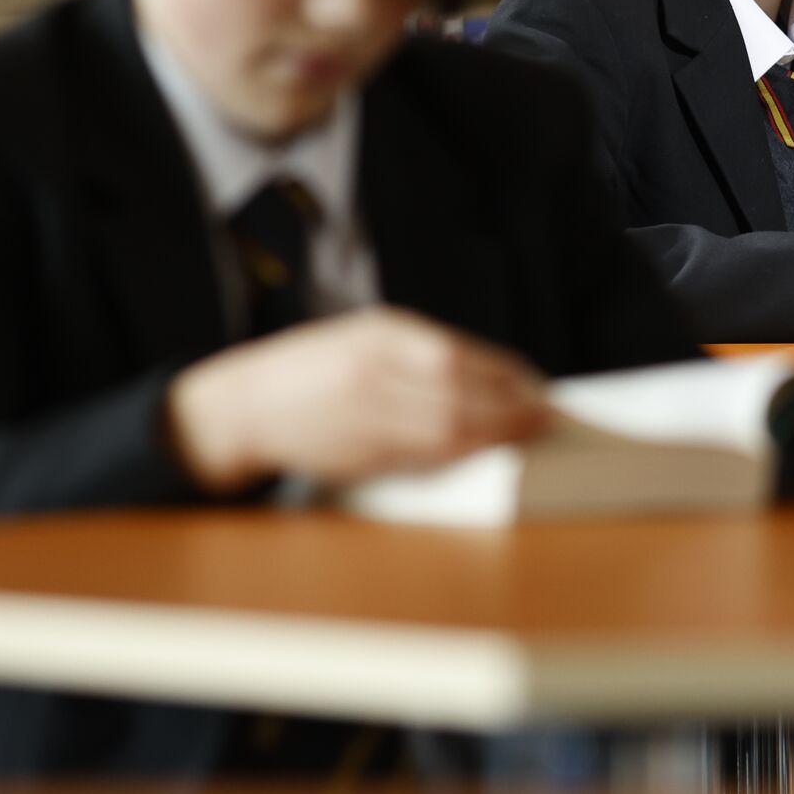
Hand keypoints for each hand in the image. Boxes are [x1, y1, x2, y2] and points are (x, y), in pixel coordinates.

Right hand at [165, 307, 550, 495]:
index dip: (509, 379)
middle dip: (514, 411)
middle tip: (547, 419)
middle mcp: (374, 373)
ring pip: (448, 431)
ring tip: (526, 437)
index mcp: (380, 336)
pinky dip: (461, 455)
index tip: (539, 390)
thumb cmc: (314, 368)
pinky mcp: (360, 452)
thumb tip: (498, 376)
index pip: (461, 358)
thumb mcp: (367, 336)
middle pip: (462, 396)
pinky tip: (483, 451)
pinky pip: (423, 457)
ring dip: (496, 437)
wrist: (246, 404)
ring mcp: (365, 415)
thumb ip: (425, 350)